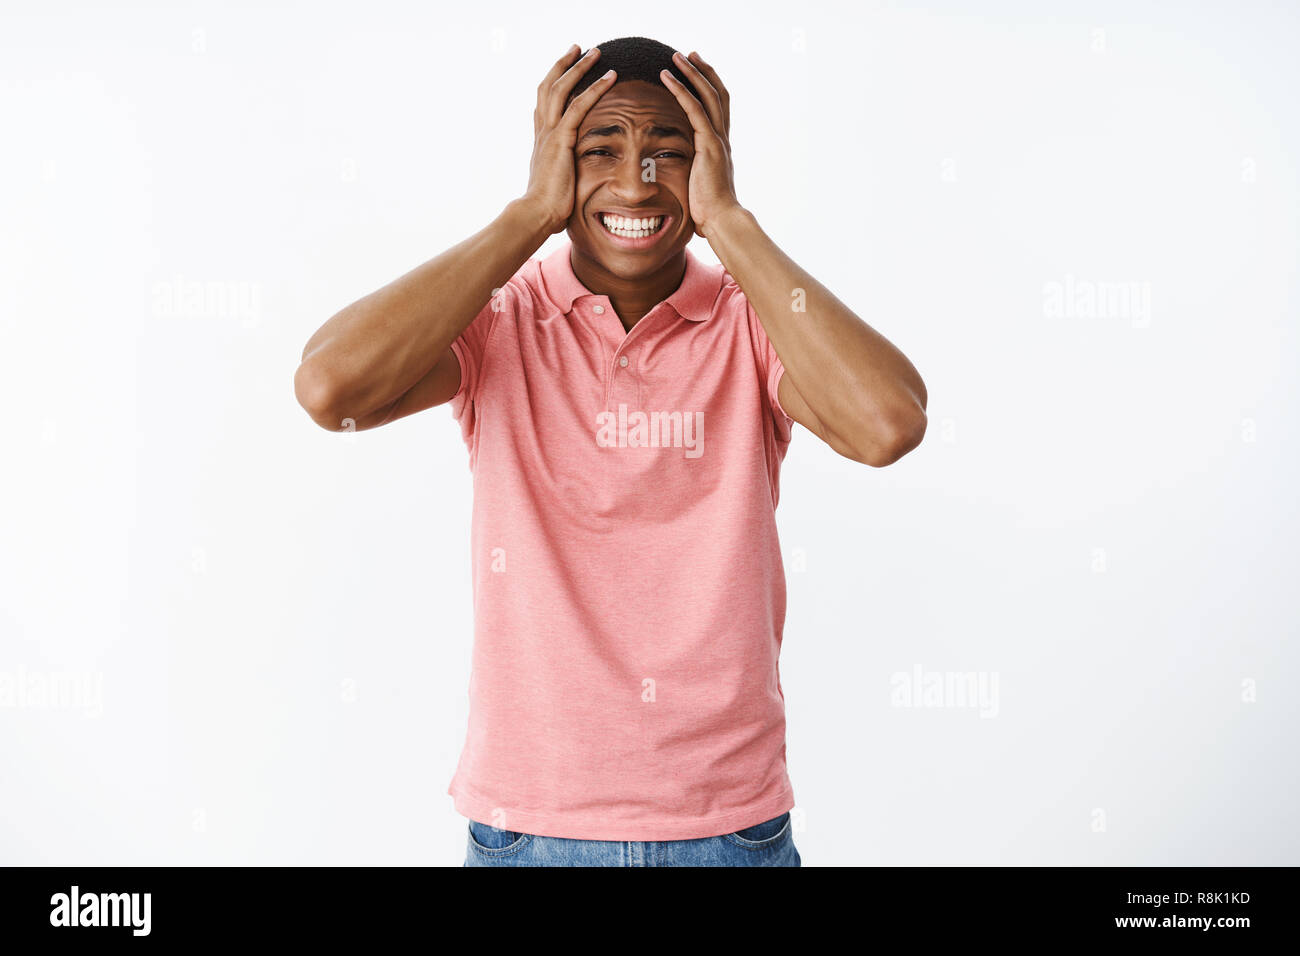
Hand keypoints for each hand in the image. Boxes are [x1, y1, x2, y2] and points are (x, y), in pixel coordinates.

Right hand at [521, 45, 616, 233]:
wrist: (536, 215)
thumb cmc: (548, 208)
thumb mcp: (557, 182)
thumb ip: (563, 171)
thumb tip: (571, 176)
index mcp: (542, 140)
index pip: (545, 103)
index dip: (555, 82)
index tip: (566, 69)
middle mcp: (543, 131)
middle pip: (549, 86)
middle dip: (564, 64)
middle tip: (579, 48)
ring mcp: (550, 134)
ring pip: (561, 88)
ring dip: (579, 67)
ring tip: (595, 52)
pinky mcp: (561, 140)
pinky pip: (579, 106)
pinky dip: (595, 89)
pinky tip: (610, 77)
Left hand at [659, 51, 741, 237]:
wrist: (721, 221)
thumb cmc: (708, 212)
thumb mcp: (698, 187)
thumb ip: (691, 174)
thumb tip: (680, 179)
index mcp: (719, 146)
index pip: (717, 108)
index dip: (707, 87)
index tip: (695, 72)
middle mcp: (722, 138)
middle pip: (717, 94)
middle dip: (703, 71)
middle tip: (688, 54)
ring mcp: (717, 140)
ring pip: (708, 95)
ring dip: (692, 73)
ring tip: (677, 57)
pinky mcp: (709, 144)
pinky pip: (694, 109)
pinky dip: (681, 90)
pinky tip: (667, 77)